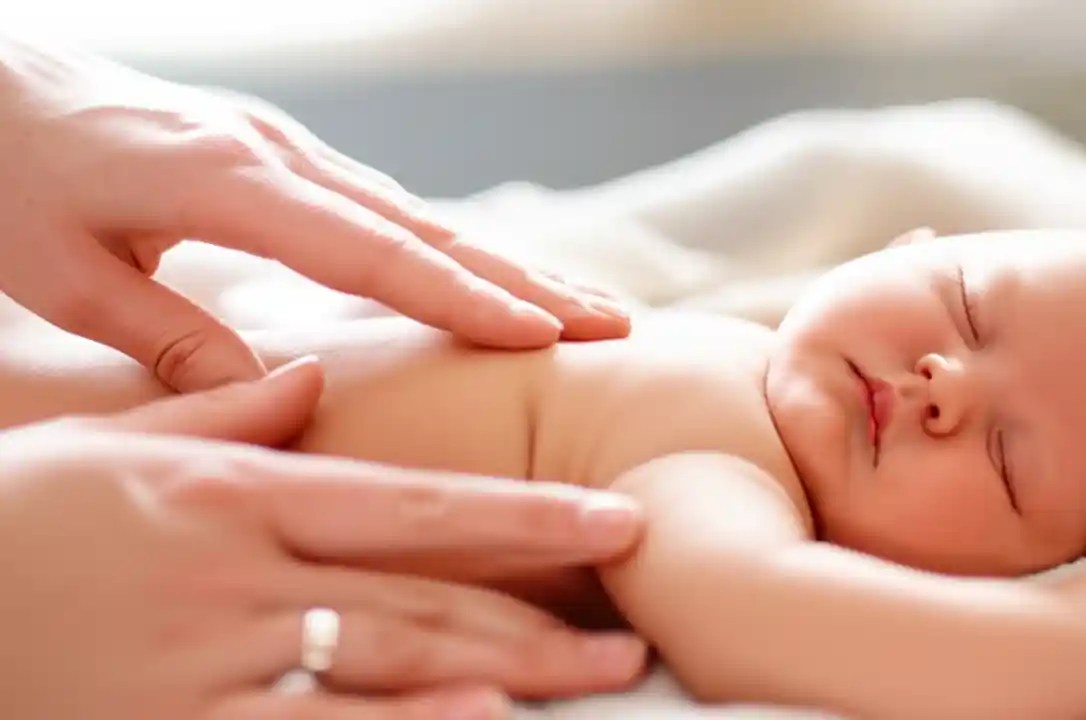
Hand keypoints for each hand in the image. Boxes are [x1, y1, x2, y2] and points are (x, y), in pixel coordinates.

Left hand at [0, 35, 628, 392]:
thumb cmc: (4, 173)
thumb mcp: (57, 273)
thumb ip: (169, 341)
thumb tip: (278, 395)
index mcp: (226, 182)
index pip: (371, 251)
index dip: (462, 296)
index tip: (544, 335)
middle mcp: (277, 155)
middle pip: (425, 226)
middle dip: (525, 276)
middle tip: (614, 321)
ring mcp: (285, 149)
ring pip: (418, 214)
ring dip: (502, 262)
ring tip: (581, 307)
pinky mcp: (280, 155)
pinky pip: (384, 208)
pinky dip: (450, 248)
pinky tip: (489, 279)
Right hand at [0, 360, 647, 718]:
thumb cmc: (13, 523)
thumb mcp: (115, 448)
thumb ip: (223, 412)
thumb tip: (308, 379)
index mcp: (235, 495)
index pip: (411, 506)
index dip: (522, 517)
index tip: (612, 520)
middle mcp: (237, 577)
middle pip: (421, 598)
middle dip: (537, 616)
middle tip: (632, 629)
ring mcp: (207, 663)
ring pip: (383, 669)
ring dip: (498, 678)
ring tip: (591, 681)